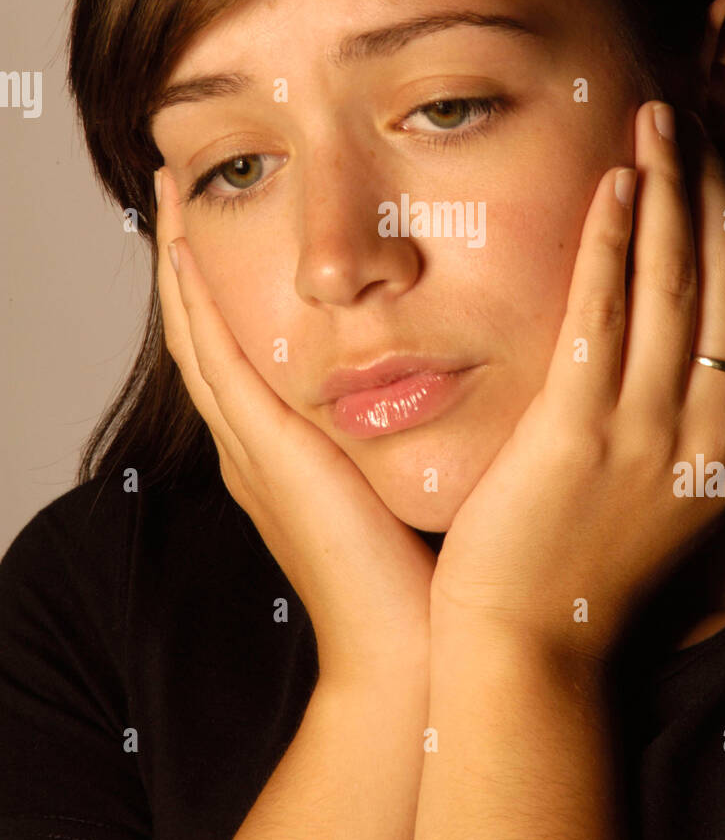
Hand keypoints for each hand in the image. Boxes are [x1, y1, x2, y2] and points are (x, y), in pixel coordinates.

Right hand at [154, 167, 436, 684]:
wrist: (409, 649)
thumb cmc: (421, 574)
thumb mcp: (402, 478)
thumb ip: (402, 429)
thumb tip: (439, 375)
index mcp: (282, 451)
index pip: (239, 349)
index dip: (220, 285)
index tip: (221, 220)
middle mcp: (253, 444)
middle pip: (203, 332)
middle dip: (186, 261)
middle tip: (174, 190)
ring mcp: (250, 448)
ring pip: (198, 335)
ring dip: (181, 264)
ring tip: (171, 197)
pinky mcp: (267, 452)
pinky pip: (217, 359)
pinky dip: (196, 301)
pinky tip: (190, 247)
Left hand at [429, 101, 724, 662]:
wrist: (535, 645)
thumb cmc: (587, 563)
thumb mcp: (671, 488)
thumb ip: (693, 416)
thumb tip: (691, 348)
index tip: (717, 172)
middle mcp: (713, 428)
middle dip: (712, 189)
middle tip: (687, 119)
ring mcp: (651, 430)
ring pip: (678, 282)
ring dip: (670, 191)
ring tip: (656, 124)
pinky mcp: (582, 432)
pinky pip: (608, 314)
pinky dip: (617, 242)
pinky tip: (614, 184)